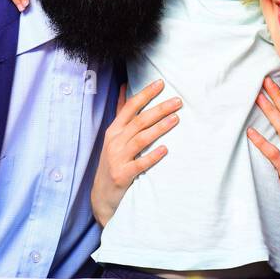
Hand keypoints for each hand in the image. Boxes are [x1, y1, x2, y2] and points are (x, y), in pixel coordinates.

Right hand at [90, 80, 181, 225]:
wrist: (102, 194)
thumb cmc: (112, 161)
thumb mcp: (113, 135)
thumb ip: (121, 112)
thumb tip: (124, 87)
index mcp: (114, 130)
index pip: (130, 107)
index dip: (145, 94)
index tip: (161, 84)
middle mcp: (114, 141)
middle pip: (139, 121)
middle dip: (159, 109)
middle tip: (177, 101)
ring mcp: (117, 158)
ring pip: (140, 139)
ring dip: (159, 128)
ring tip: (176, 119)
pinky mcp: (123, 175)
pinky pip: (140, 164)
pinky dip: (152, 156)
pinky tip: (165, 150)